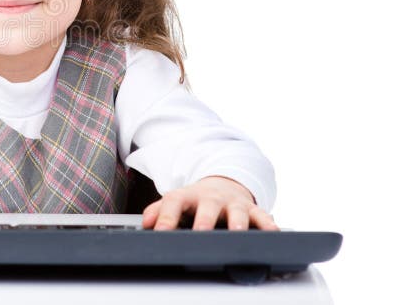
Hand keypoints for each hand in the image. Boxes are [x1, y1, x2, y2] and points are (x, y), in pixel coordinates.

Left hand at [141, 175, 279, 230]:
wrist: (223, 183)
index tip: (160, 232)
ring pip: (237, 212)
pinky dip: (268, 223)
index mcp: (188, 196)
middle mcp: (211, 198)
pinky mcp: (251, 208)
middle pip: (207, 207)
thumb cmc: (197, 199)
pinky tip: (272, 232)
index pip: (174, 202)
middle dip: (205, 220)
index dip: (166, 217)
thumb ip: (158, 211)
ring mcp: (232, 202)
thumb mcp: (177, 201)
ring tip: (237, 234)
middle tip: (201, 233)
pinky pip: (261, 215)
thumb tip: (146, 224)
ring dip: (237, 223)